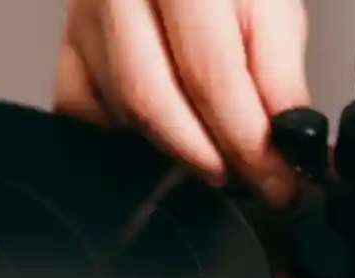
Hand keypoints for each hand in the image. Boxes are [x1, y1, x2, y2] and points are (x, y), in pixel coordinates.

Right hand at [53, 0, 309, 208]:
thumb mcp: (272, 10)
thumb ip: (281, 79)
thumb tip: (291, 146)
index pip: (209, 76)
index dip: (246, 143)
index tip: (276, 183)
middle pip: (151, 103)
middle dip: (205, 157)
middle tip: (244, 180)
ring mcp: (81, 20)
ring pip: (120, 115)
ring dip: (174, 145)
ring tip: (214, 143)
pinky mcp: (63, 48)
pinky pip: (84, 114)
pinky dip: (126, 133)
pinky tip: (164, 124)